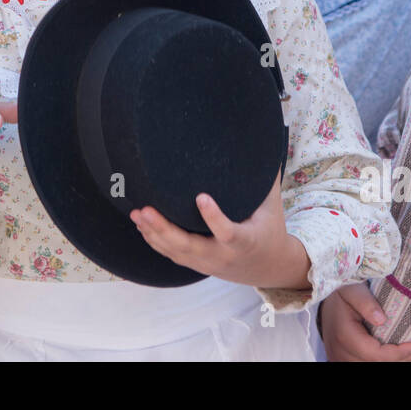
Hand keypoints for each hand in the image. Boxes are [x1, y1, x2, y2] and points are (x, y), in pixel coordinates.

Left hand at [129, 175, 309, 288]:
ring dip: (153, 233)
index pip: (228, 232)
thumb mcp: (273, 207)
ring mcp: (207, 262)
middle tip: (146, 209)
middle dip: (165, 229)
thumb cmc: (270, 229)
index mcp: (245, 241)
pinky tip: (141, 224)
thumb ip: (267, 179)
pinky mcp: (196, 264)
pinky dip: (155, 240)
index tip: (201, 197)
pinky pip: (172, 254)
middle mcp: (222, 255)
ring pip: (176, 251)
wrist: (268, 268)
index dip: (214, 217)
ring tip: (136, 213)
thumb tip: (267, 141)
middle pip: (189, 246)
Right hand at [320, 282, 410, 361]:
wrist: (328, 300)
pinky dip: (380, 362)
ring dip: (390, 363)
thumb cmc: (343, 292)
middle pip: (374, 365)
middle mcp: (339, 351)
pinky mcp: (340, 360)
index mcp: (344, 335)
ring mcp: (338, 358)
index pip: (374, 354)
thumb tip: (382, 319)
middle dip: (399, 360)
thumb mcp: (353, 289)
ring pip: (368, 367)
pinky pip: (362, 364)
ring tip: (409, 356)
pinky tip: (394, 357)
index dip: (398, 354)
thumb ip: (366, 302)